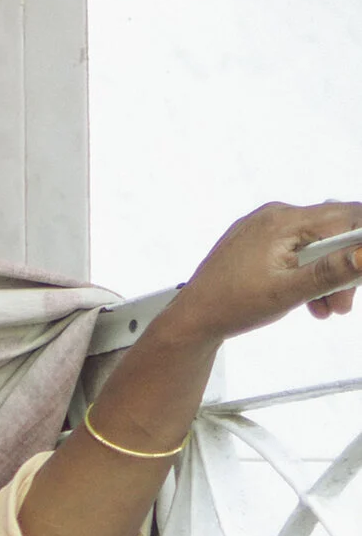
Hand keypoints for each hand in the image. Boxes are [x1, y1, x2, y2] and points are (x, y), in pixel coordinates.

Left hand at [165, 201, 361, 344]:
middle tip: (345, 302)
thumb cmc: (232, 305)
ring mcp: (264, 228)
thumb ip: (331, 272)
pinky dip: (307, 274)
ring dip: (327, 276)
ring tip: (330, 309)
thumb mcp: (288, 292)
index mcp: (282, 221)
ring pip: (316, 245)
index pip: (346, 217)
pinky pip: (296, 251)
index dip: (360, 243)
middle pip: (332, 232)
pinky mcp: (257, 242)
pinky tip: (312, 303)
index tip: (360, 272)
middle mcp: (274, 216)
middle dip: (345, 267)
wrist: (192, 320)